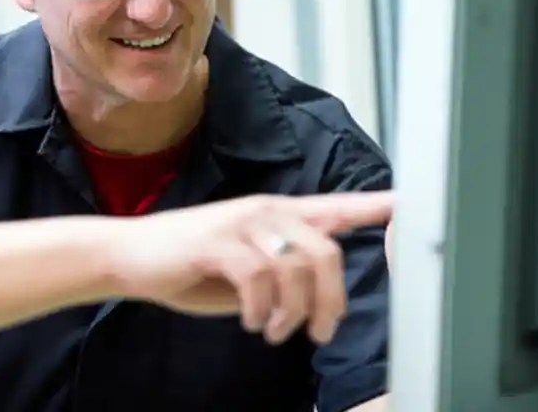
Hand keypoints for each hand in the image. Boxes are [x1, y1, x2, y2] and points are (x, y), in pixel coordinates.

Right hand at [107, 192, 391, 345]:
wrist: (131, 256)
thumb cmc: (192, 265)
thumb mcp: (249, 271)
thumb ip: (285, 275)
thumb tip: (320, 300)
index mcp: (277, 215)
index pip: (335, 206)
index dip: (373, 206)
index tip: (406, 205)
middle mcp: (265, 211)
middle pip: (326, 253)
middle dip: (330, 302)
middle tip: (318, 333)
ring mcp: (241, 223)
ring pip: (296, 268)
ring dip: (293, 313)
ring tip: (276, 331)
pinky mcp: (217, 241)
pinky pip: (260, 278)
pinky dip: (263, 310)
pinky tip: (255, 323)